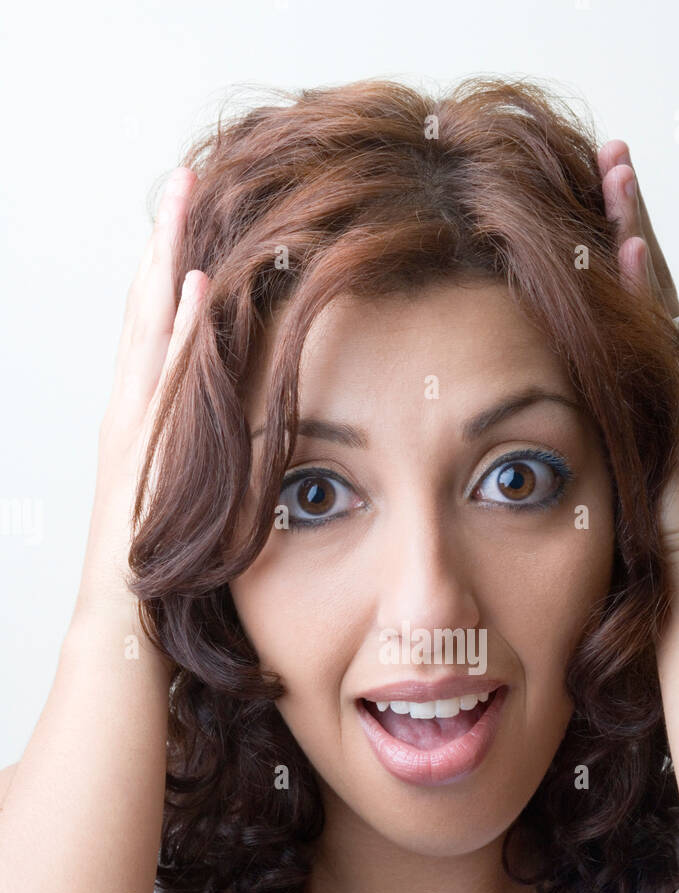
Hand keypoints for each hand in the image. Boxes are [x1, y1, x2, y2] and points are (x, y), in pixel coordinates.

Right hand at [74, 165, 207, 625]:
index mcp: (145, 423)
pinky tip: (196, 286)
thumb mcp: (197, 501)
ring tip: (182, 200)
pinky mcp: (143, 454)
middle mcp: (131, 415)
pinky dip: (177, 332)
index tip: (195, 218)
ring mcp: (132, 431)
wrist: (125, 632)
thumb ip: (213, 459)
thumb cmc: (167, 577)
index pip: (158, 331)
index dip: (173, 271)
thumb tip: (255, 431)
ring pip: (149, 331)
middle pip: (146, 311)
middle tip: (186, 177)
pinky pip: (164, 381)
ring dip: (166, 263)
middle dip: (164, 242)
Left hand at [597, 139, 678, 606]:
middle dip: (629, 230)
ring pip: (662, 313)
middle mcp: (677, 415)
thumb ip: (578, 502)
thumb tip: (516, 490)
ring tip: (615, 169)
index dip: (613, 274)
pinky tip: (627, 245)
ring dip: (638, 241)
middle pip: (653, 304)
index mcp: (656, 436)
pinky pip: (663, 355)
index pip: (632, 335)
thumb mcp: (604, 544)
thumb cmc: (652, 620)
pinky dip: (648, 300)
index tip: (585, 213)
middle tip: (608, 157)